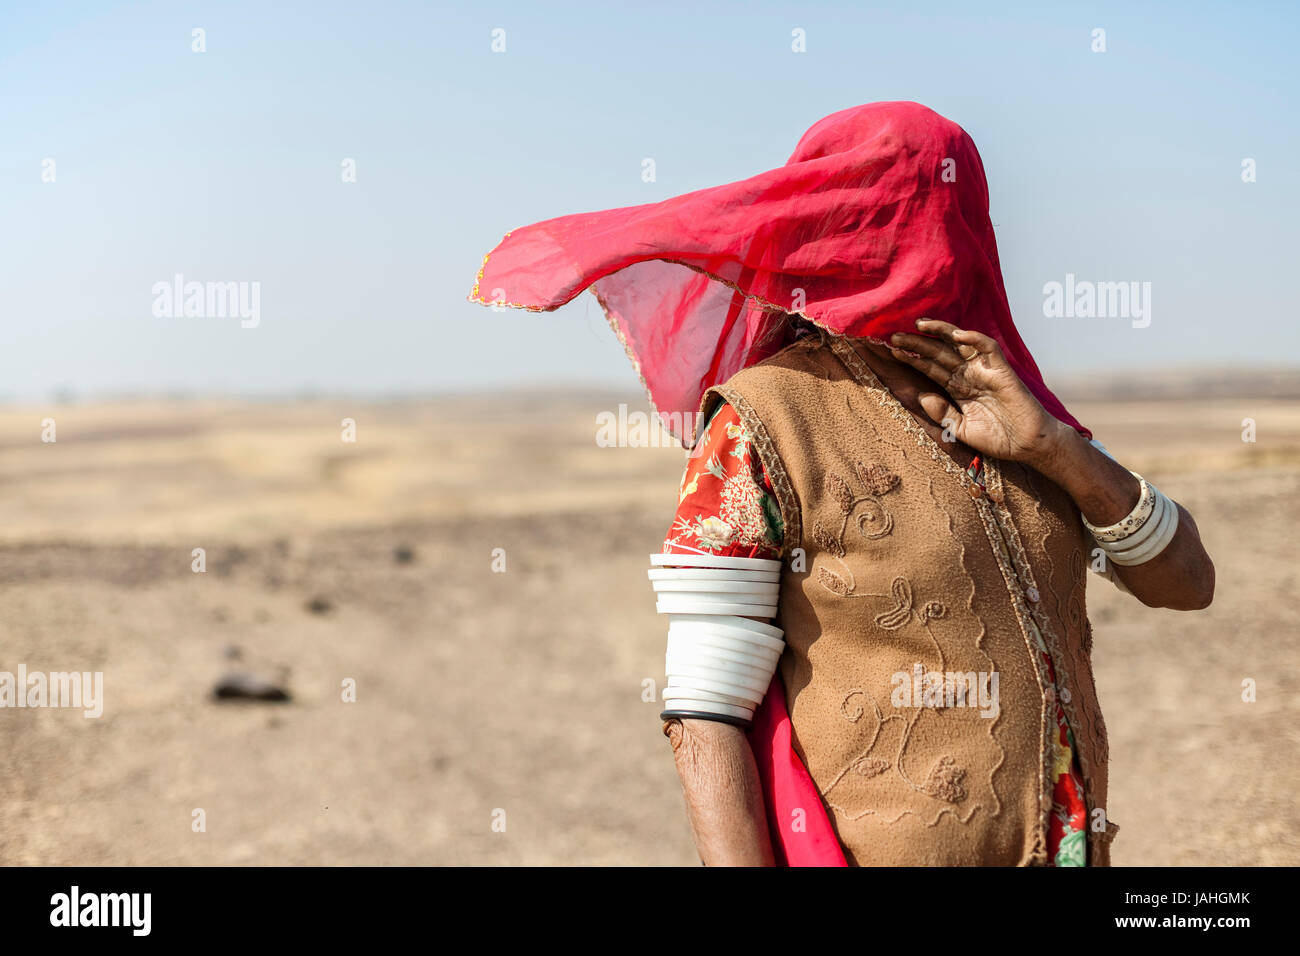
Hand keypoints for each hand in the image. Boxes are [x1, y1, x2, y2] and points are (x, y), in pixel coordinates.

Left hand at [887, 318, 1068, 466]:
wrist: (1027, 445)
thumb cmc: (997, 438)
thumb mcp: (960, 429)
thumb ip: (942, 413)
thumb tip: (922, 396)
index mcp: (957, 387)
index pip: (930, 368)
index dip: (912, 359)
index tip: (891, 351)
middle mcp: (968, 374)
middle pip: (939, 353)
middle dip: (917, 343)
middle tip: (894, 335)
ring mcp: (984, 370)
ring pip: (959, 344)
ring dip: (940, 332)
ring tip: (919, 325)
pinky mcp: (1001, 370)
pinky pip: (988, 348)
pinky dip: (974, 339)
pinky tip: (956, 335)